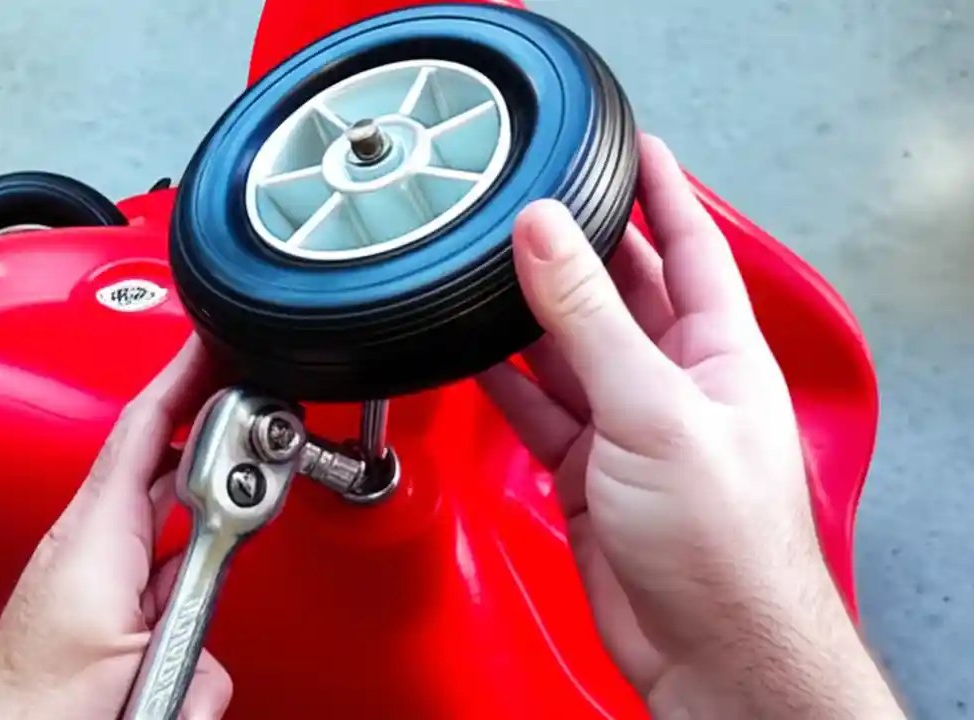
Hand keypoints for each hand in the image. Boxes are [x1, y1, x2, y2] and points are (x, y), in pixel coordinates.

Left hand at [0, 337, 232, 719]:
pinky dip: (179, 601)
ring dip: (199, 564)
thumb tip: (224, 641)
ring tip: (201, 592)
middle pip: (166, 475)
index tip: (212, 341)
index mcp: (95, 533)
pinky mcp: (97, 606)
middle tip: (251, 445)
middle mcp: (91, 545)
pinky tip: (173, 639)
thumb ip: (199, 637)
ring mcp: (94, 574)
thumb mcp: (139, 662)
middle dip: (213, 468)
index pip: (144, 428)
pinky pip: (158, 584)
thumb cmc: (36, 704)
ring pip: (172, 543)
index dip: (181, 376)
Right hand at [480, 135, 901, 717]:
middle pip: (620, 294)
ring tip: (486, 269)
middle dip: (579, 249)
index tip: (628, 145)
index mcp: (718, 353)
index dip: (661, 191)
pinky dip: (507, 383)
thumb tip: (544, 235)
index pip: (690, 246)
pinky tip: (477, 354)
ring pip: (569, 351)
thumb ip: (590, 321)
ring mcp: (628, 428)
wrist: (706, 649)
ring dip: (531, 316)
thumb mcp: (652, 410)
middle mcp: (674, 383)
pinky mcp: (589, 472)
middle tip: (526, 205)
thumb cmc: (721, 543)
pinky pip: (540, 409)